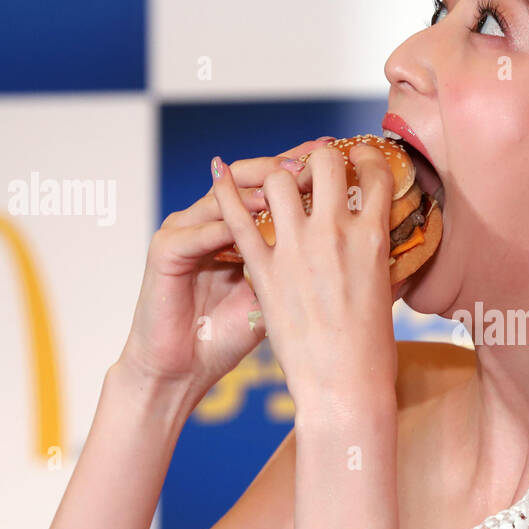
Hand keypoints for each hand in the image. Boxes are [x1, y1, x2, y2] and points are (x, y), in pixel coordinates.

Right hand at [115, 137, 335, 403]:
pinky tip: (251, 218)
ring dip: (257, 188)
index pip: (275, 185)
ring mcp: (186, 231)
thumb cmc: (229, 335)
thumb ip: (304, 268)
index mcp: (240, 228)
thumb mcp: (277, 297)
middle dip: (284, 167)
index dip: (306, 170)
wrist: (180, 368)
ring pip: (223, 194)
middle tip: (315, 163)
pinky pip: (198, 231)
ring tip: (288, 181)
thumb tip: (363, 256)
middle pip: (250, 176)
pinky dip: (225, 225)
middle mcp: (211, 221)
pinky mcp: (165, 252)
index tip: (342, 160)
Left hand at [210, 141, 400, 409]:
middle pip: (324, 163)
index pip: (374, 173)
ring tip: (274, 187)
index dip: (363, 156)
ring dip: (276, 178)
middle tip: (311, 170)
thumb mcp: (384, 292)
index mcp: (373, 237)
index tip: (354, 157)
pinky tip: (220, 178)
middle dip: (317, 159)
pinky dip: (226, 194)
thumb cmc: (372, 350)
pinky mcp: (263, 271)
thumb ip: (376, 258)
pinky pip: (236, 219)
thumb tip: (376, 242)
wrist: (343, 387)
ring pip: (277, 181)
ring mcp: (296, 250)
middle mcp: (335, 233)